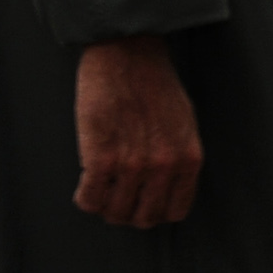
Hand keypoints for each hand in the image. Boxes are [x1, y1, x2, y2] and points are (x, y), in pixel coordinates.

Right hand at [74, 34, 204, 228]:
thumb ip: (178, 157)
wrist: (128, 54)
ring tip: (100, 188)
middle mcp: (163, 167)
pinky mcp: (101, 158)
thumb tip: (166, 188)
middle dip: (127, 212)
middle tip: (116, 198)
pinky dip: (85, 197)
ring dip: (104, 205)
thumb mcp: (184, 123)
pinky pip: (89, 198)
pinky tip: (85, 184)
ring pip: (114, 212)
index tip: (142, 203)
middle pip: (142, 218)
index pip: (174, 211)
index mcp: (188, 159)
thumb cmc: (154, 83)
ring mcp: (132, 165)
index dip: (154, 211)